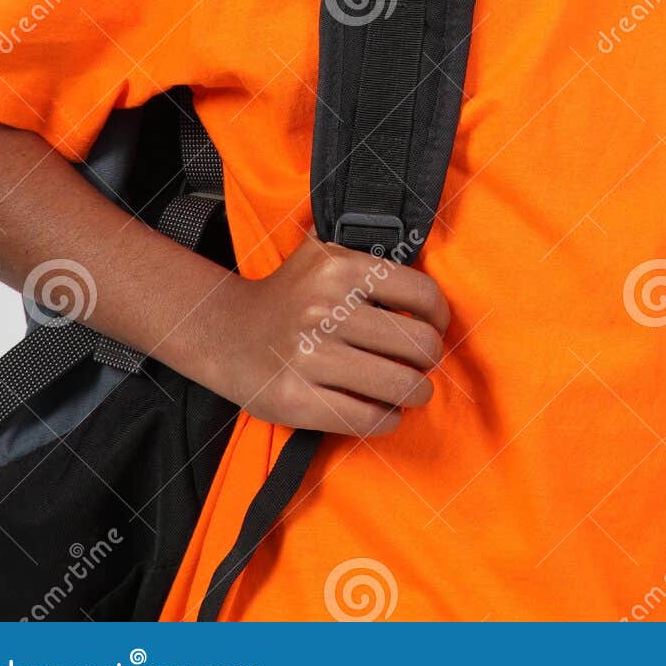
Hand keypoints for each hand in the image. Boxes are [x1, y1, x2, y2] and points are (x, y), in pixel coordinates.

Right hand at [208, 225, 448, 437]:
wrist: (225, 333)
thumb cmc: (288, 294)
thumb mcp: (321, 251)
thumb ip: (365, 246)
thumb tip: (418, 258)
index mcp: (339, 268)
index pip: (422, 294)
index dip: (439, 316)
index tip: (435, 327)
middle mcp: (325, 309)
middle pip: (420, 346)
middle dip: (430, 360)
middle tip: (421, 363)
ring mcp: (309, 356)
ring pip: (400, 386)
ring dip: (416, 393)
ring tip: (411, 390)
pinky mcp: (296, 399)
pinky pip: (367, 418)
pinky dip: (387, 419)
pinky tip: (384, 410)